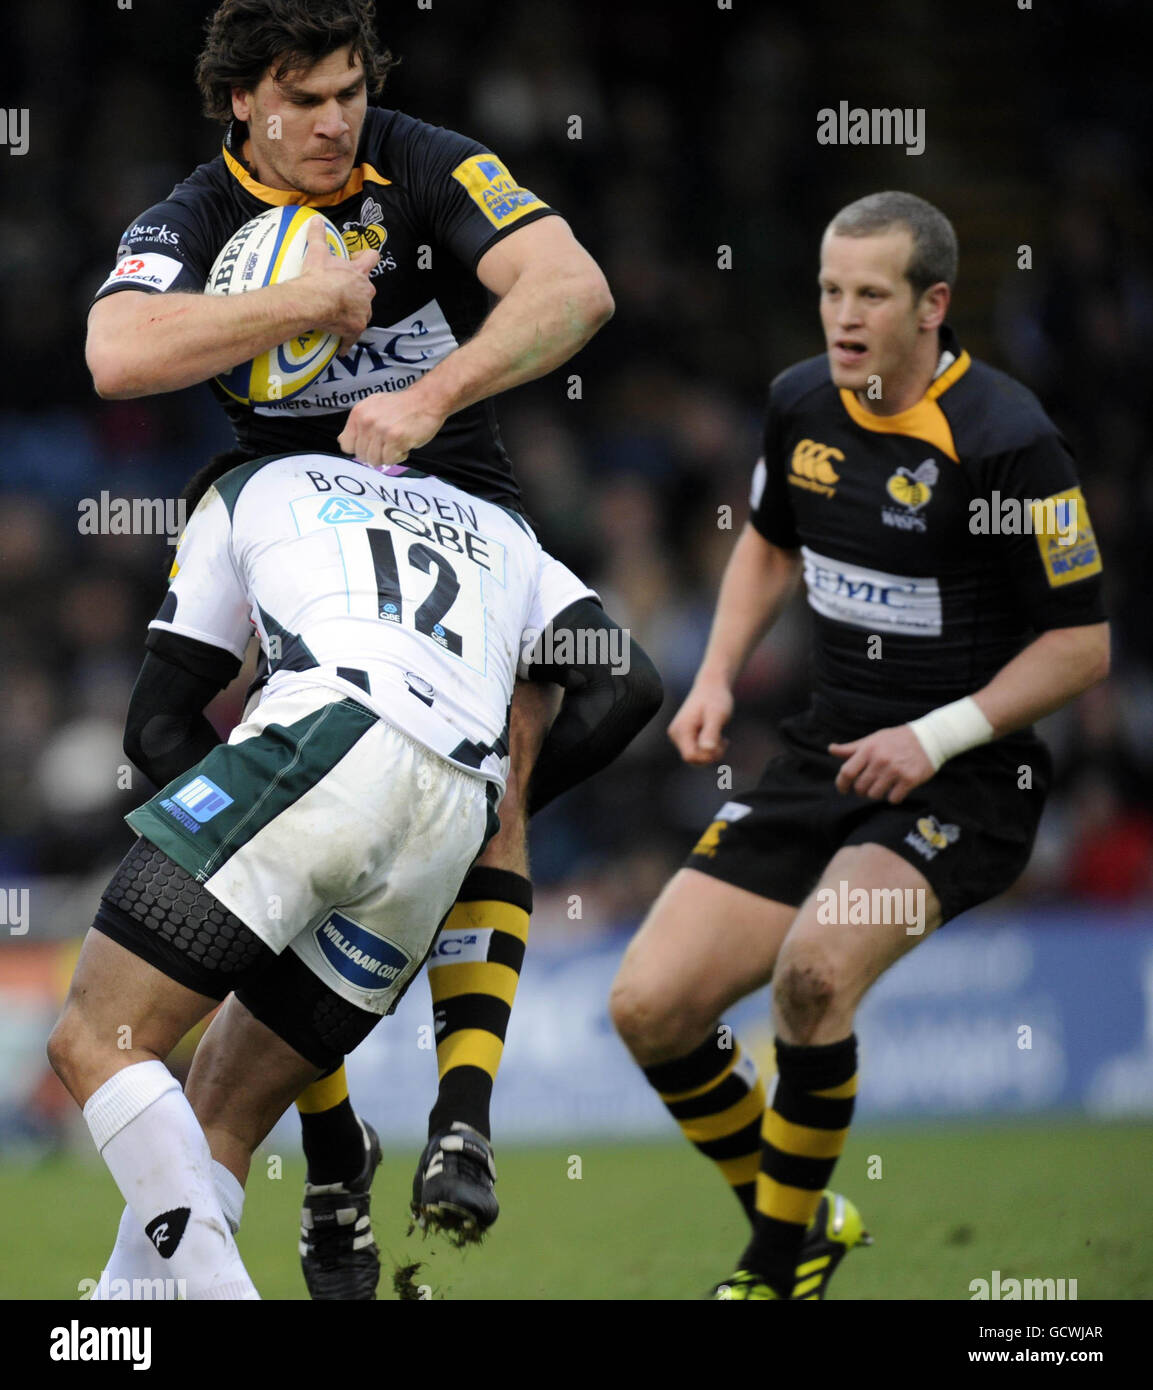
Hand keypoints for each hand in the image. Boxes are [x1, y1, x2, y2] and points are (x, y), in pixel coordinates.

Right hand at [296, 216, 377, 352]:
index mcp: (359, 272)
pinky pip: (352, 338)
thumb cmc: (318, 277)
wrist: (315, 301)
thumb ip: (318, 236)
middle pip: (367, 290)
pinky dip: (346, 343)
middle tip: (340, 292)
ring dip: (353, 315)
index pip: (372, 257)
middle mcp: (366, 292)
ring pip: (362, 313)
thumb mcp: (317, 253)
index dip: (366, 257)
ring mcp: (362, 312)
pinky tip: (341, 349)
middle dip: (357, 292)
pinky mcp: (355, 329)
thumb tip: (315, 220)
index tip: (358, 259)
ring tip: (338, 316)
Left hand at [337, 387, 446, 467]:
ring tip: (396, 443)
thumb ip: (358, 424)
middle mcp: (367, 421)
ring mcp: (381, 430)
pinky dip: (399, 456)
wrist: (426, 400)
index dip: (359, 449)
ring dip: (387, 456)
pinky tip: (404, 444)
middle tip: (388, 444)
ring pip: (375, 460)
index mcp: (359, 414)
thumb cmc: (402, 406)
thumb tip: (342, 441)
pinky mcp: (395, 439)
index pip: (346, 445)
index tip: (370, 446)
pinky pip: (390, 460)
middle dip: (375, 454)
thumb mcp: (373, 407)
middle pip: (362, 455)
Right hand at [668, 681, 732, 763]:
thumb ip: (711, 732)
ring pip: (695, 756)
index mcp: (681, 729)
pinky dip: (709, 748)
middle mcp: (676, 734)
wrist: (712, 686)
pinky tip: (718, 737)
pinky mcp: (685, 736)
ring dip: (711, 752)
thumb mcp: (717, 715)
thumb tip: (707, 750)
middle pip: (692, 759)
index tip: (722, 743)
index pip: (690, 757)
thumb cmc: (716, 699)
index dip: (707, 756)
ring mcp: (679, 735)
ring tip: (721, 738)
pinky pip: (697, 751)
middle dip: (710, 754)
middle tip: (723, 740)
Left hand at [828, 725, 934, 802]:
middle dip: (861, 790)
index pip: (847, 772)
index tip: (843, 789)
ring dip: (876, 794)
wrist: (929, 738)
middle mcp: (880, 760)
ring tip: (882, 785)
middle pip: (860, 787)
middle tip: (867, 786)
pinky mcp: (909, 780)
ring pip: (875, 795)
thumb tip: (831, 749)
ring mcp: (895, 771)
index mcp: (869, 750)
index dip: (841, 784)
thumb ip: (851, 748)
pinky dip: (893, 797)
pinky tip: (896, 788)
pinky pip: (893, 799)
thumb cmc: (897, 739)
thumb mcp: (873, 739)